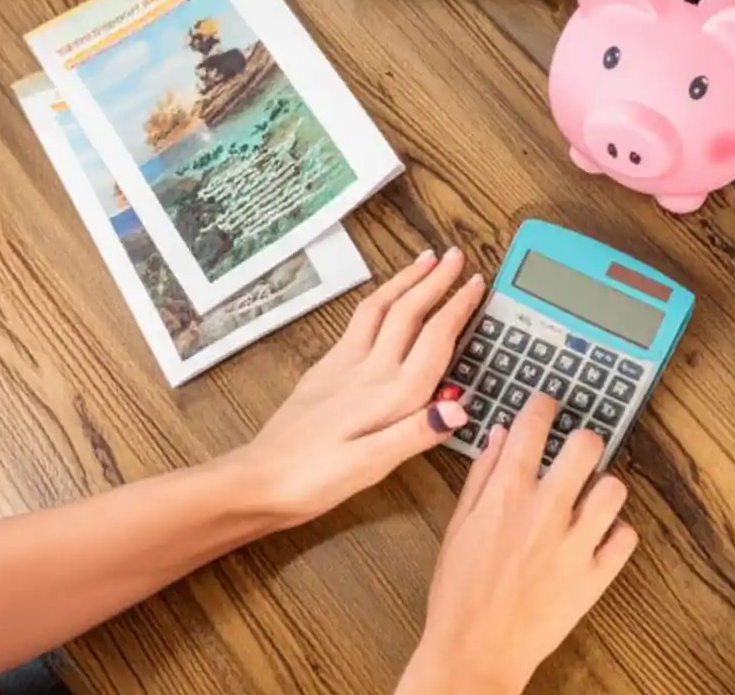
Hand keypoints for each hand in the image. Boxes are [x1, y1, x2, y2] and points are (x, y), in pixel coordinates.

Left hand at [222, 247, 484, 529]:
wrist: (258, 479)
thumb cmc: (312, 479)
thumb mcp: (370, 467)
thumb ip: (416, 433)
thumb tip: (460, 407)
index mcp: (389, 396)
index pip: (434, 339)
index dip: (458, 308)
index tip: (477, 283)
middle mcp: (369, 372)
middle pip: (408, 312)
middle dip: (434, 280)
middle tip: (455, 255)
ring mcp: (345, 366)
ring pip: (380, 309)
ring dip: (405, 281)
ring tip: (424, 261)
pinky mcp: (325, 369)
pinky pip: (358, 321)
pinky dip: (378, 301)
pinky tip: (381, 300)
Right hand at [397, 395, 639, 694]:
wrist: (475, 650)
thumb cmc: (459, 593)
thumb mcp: (458, 527)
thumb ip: (481, 476)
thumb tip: (501, 436)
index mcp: (506, 493)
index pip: (535, 424)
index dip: (543, 405)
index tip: (546, 405)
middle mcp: (546, 510)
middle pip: (587, 445)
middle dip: (583, 441)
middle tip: (575, 453)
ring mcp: (576, 543)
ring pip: (614, 487)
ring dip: (602, 488)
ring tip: (588, 499)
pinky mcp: (596, 575)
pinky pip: (626, 537)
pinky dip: (614, 533)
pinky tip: (596, 537)